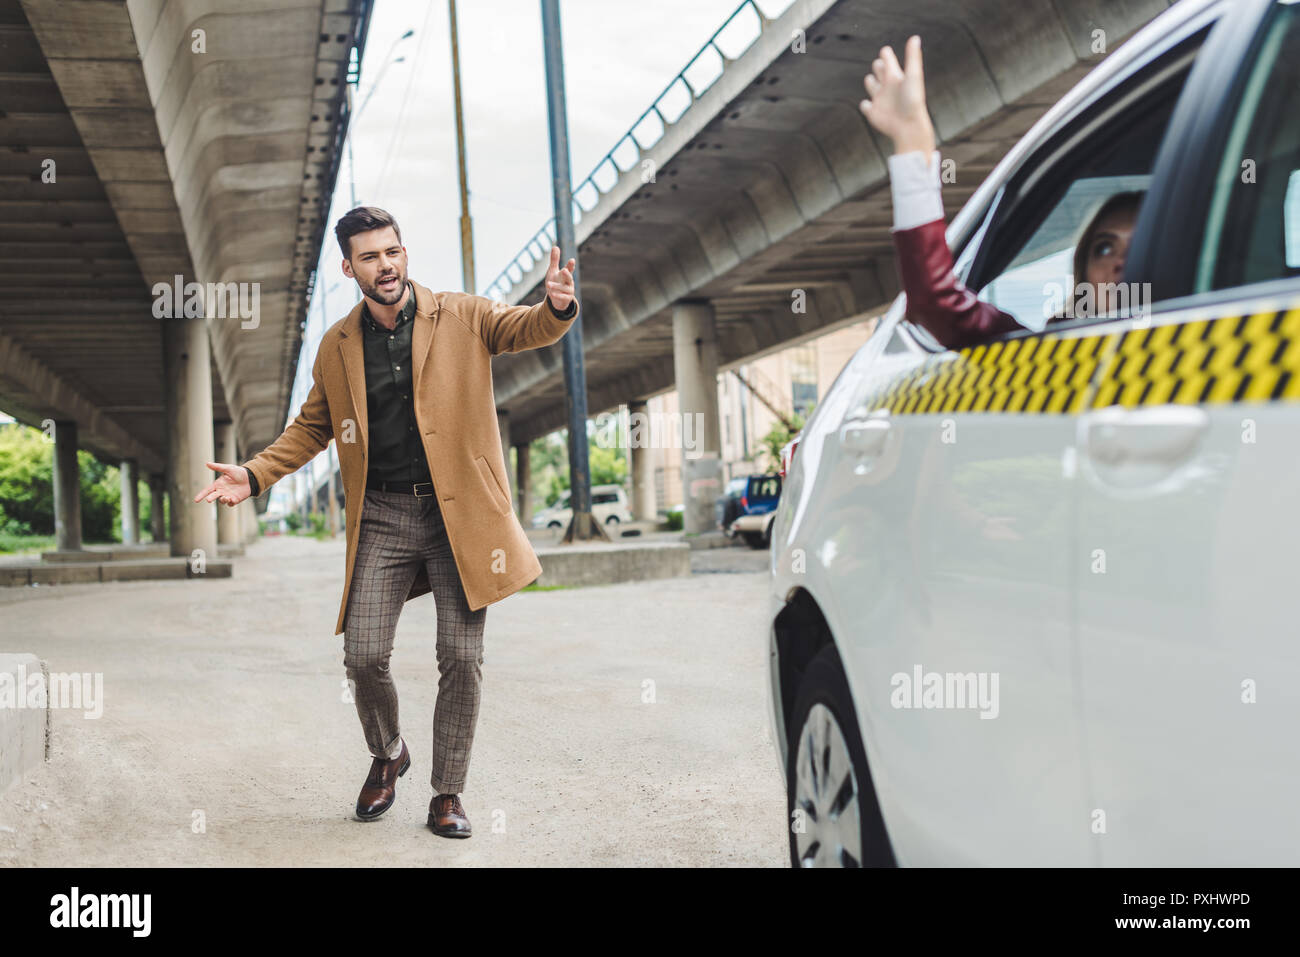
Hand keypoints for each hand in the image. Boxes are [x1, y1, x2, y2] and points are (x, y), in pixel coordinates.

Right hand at [193, 462, 250, 506]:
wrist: (250, 478)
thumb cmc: (238, 472)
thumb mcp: (228, 468)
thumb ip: (218, 467)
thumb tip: (207, 463)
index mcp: (218, 484)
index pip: (207, 490)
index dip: (201, 495)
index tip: (196, 500)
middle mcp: (221, 491)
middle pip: (213, 496)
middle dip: (210, 498)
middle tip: (208, 500)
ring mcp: (228, 496)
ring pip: (222, 501)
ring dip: (222, 500)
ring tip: (226, 497)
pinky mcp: (235, 499)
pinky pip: (230, 504)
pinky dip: (230, 503)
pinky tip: (232, 499)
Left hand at [545, 245, 575, 311]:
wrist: (557, 299)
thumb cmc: (556, 282)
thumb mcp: (553, 271)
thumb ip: (555, 260)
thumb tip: (555, 246)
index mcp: (566, 275)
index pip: (569, 269)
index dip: (570, 265)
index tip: (572, 260)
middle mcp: (569, 282)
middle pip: (569, 278)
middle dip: (567, 274)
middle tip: (564, 270)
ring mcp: (568, 291)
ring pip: (564, 288)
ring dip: (557, 286)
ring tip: (548, 284)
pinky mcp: (566, 299)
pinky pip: (563, 297)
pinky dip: (558, 295)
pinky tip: (551, 294)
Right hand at [859, 35, 934, 155]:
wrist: (909, 126)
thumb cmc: (913, 100)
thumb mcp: (913, 76)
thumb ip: (913, 57)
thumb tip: (915, 37)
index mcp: (896, 76)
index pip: (889, 61)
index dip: (886, 54)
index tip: (886, 51)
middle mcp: (888, 86)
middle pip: (879, 71)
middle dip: (877, 66)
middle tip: (880, 66)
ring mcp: (880, 99)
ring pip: (871, 85)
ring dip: (870, 82)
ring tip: (873, 81)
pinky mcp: (873, 112)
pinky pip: (865, 105)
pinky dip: (865, 105)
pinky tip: (870, 106)